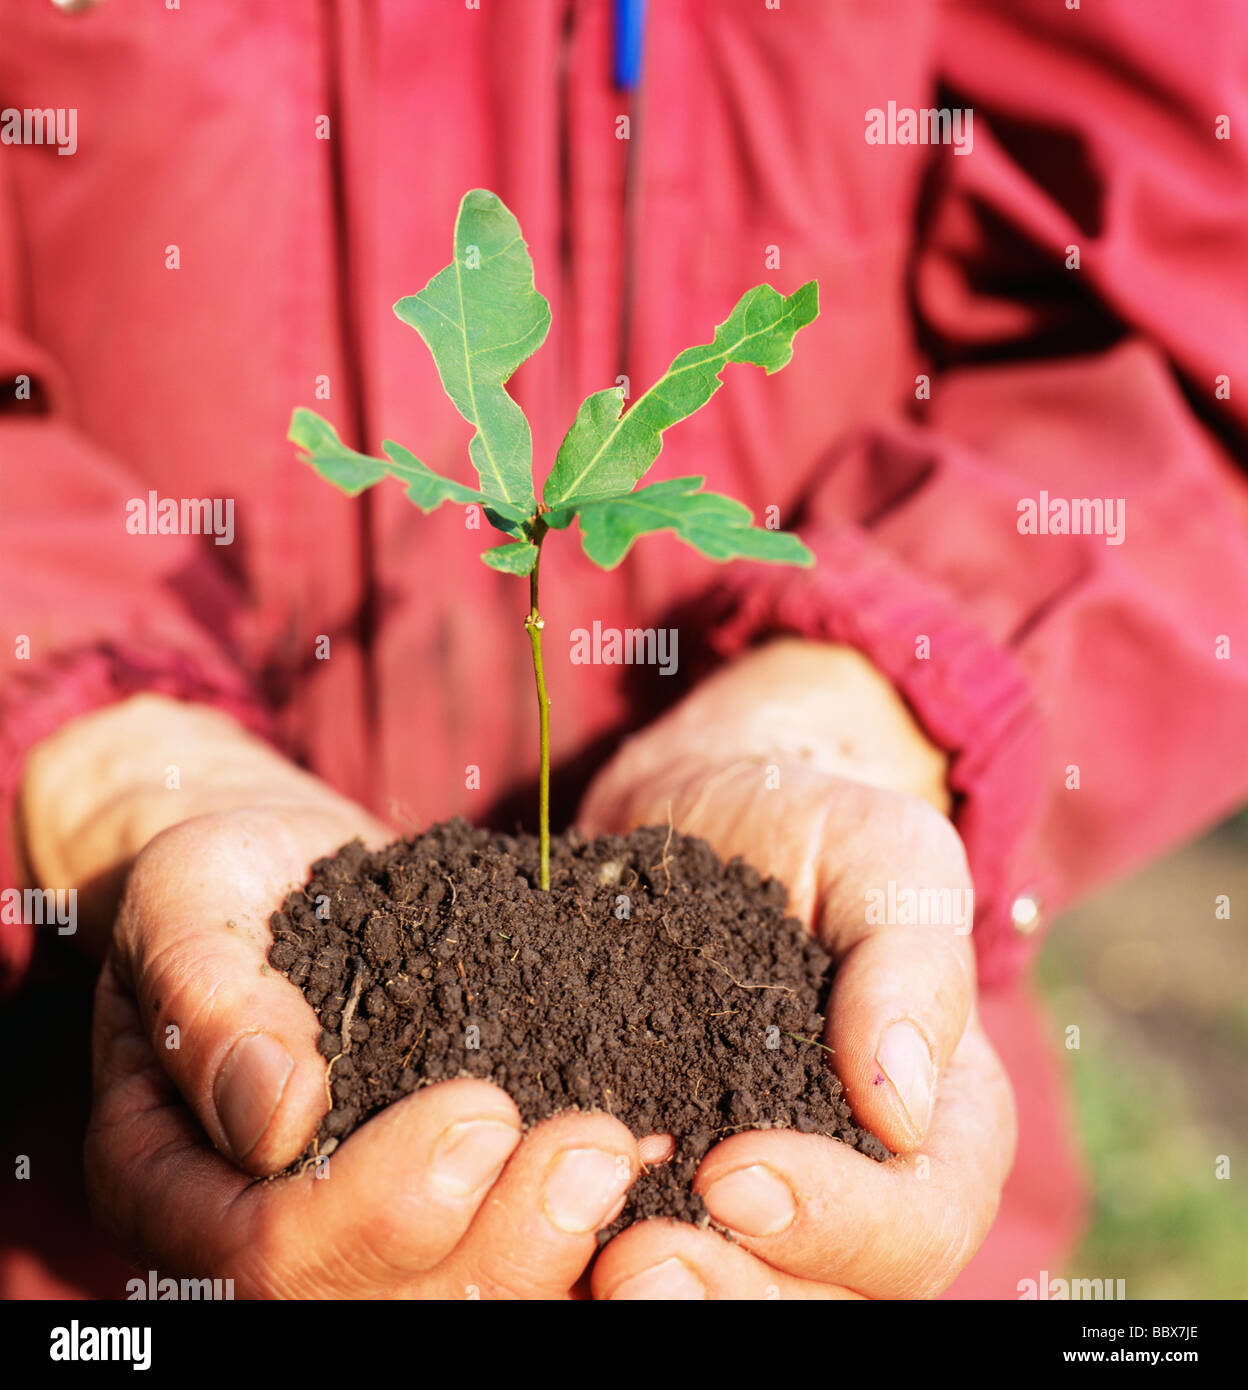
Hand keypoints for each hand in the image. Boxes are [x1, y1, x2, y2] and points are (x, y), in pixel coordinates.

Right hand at [23, 696, 641, 1297]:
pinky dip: (588, 1216)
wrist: (278, 870)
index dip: (382, 1207)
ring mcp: (365, 1223)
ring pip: (461, 1296)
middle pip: (385, 1306)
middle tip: (595, 1151)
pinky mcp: (447, 1194)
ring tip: (627, 1154)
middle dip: (499, 1244)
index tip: (481, 1112)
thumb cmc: (219, 884)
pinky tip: (658, 1154)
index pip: (270, 1258)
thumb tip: (277, 1118)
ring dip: (556, 1244)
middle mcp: (270, 1236)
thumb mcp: (187, 908)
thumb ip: (211, 1004)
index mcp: (181, 1189)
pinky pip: (512, 1234)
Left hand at [578, 640, 1016, 1298]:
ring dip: (653, 1295)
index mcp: (937, 1133)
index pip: (917, 1228)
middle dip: (727, 1291)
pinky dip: (575, 1255)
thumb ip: (913, 965)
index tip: (734, 1167)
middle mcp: (851, 1193)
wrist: (699, 813)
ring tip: (580, 1259)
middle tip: (631, 1260)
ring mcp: (745, 1201)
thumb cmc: (810, 829)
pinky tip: (518, 1218)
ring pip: (722, 1295)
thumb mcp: (884, 858)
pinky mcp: (648, 1185)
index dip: (836, 1224)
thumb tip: (904, 1107)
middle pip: (817, 1303)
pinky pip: (622, 1246)